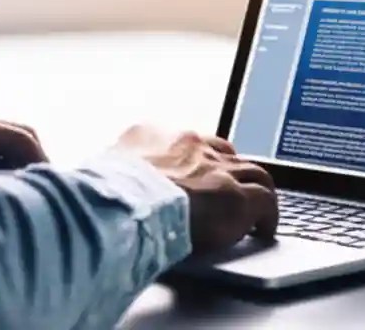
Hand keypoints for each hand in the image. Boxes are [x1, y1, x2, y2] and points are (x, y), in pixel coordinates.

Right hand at [114, 126, 277, 254]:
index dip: (198, 159)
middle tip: (233, 190)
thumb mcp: (100, 172)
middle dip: (231, 171)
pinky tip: (265, 229)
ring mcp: (216, 169)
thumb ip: (111, 173)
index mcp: (152, 135)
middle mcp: (190, 145)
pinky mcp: (236, 197)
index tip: (198, 173)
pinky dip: (268, 214)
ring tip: (257, 209)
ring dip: (256, 190)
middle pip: (224, 152)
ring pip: (253, 172)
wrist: (124, 208)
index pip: (185, 141)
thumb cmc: (104, 197)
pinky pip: (265, 201)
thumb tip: (95, 182)